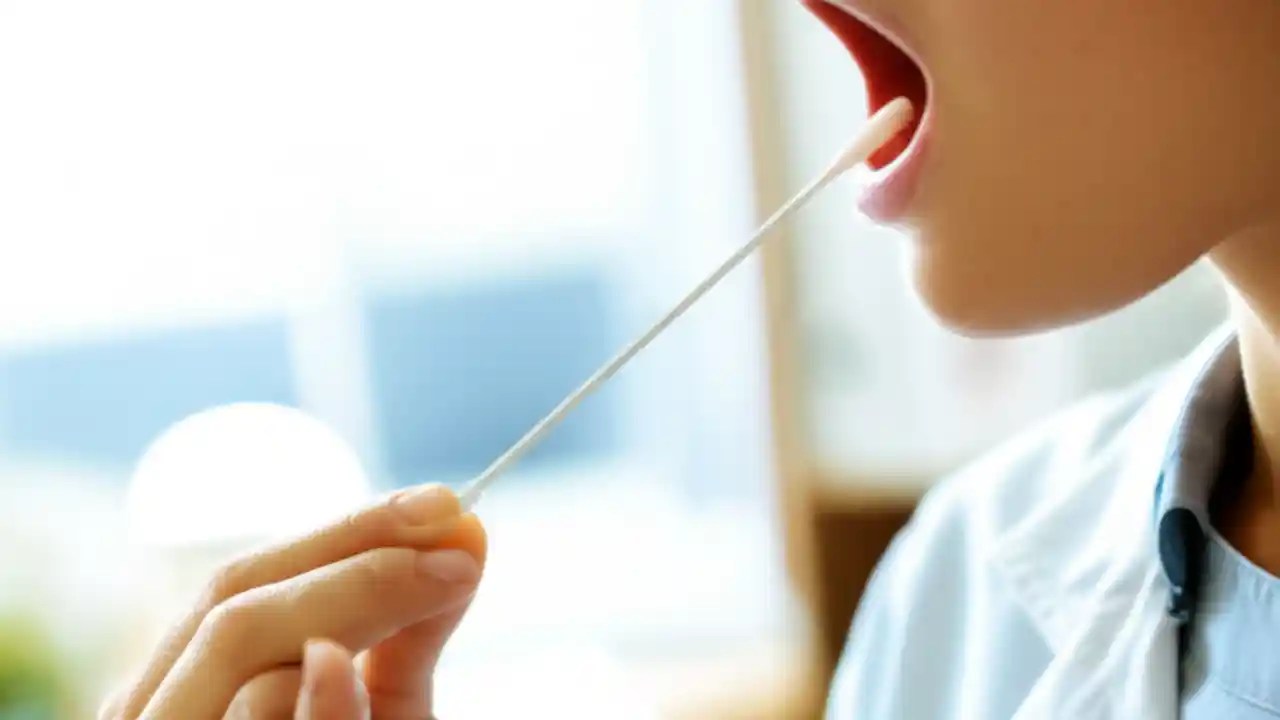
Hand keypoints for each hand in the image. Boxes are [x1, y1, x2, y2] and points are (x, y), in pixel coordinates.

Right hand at [100, 485, 486, 719]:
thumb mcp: (386, 708)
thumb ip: (407, 630)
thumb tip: (468, 536)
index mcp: (193, 674)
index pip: (250, 578)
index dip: (347, 530)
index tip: (444, 504)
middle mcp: (160, 708)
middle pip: (238, 598)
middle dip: (357, 553)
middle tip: (456, 529)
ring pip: (234, 648)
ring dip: (345, 603)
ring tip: (438, 583)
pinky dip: (303, 700)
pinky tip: (338, 663)